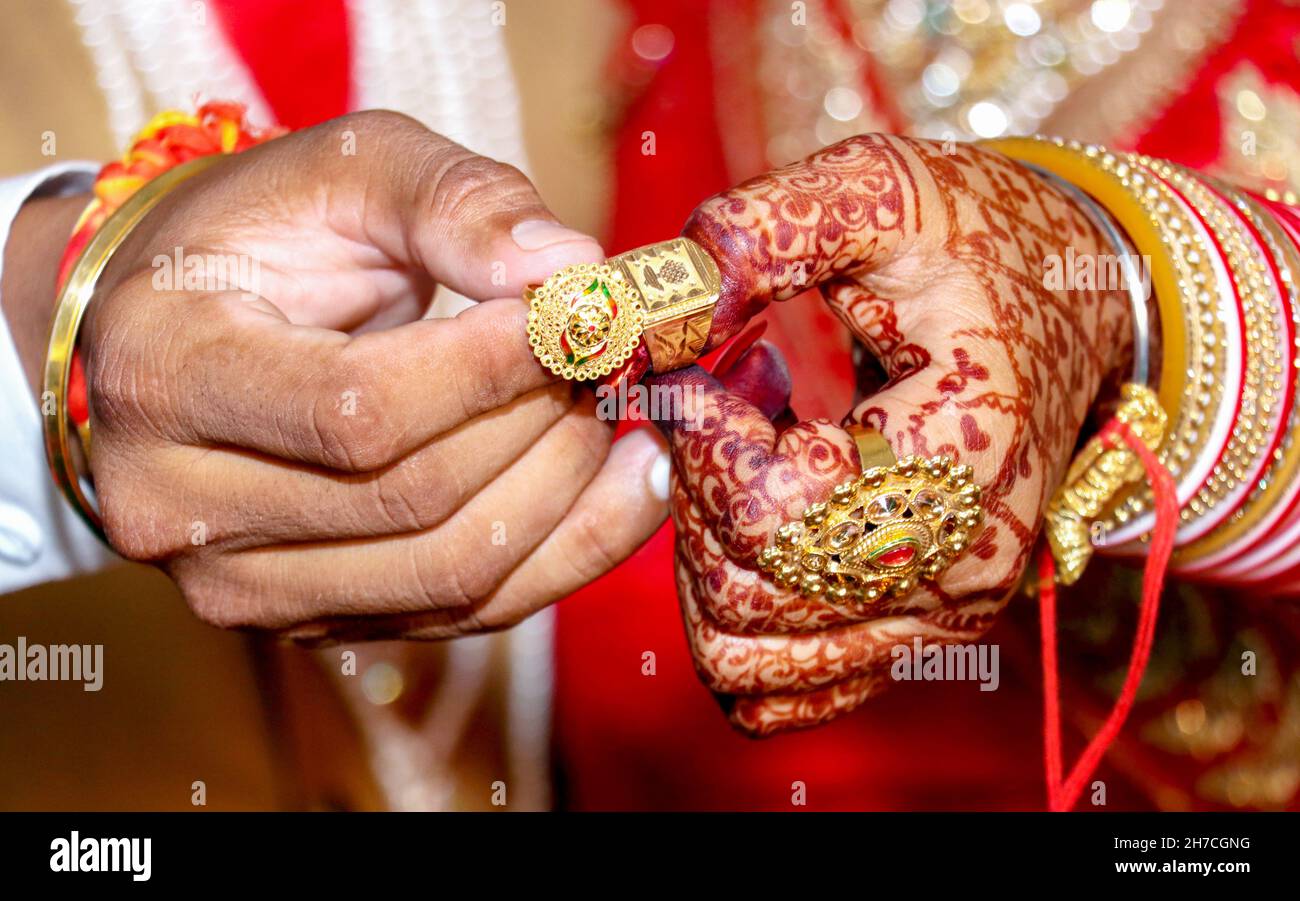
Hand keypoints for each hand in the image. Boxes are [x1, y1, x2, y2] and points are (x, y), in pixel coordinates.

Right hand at [18, 110, 668, 638]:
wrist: (182, 329)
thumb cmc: (261, 236)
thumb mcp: (345, 169)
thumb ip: (456, 201)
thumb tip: (572, 269)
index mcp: (162, 370)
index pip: (356, 409)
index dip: (490, 369)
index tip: (577, 317)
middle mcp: (176, 503)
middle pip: (413, 499)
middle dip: (542, 422)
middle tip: (606, 355)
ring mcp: (238, 583)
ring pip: (451, 573)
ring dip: (569, 491)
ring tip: (617, 409)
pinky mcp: (307, 620)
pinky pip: (466, 613)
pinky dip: (571, 552)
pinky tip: (629, 483)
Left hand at [650, 135, 1132, 733]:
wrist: (1069, 305)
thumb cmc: (977, 243)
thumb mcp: (881, 190)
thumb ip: (762, 231)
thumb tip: (652, 304)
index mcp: (962, 456)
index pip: (774, 518)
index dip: (703, 444)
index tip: (701, 374)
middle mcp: (959, 567)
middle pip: (744, 594)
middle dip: (693, 495)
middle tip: (717, 412)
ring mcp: (937, 615)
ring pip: (745, 656)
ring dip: (702, 559)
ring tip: (737, 469)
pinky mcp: (912, 633)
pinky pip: (781, 690)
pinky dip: (732, 625)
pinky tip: (746, 534)